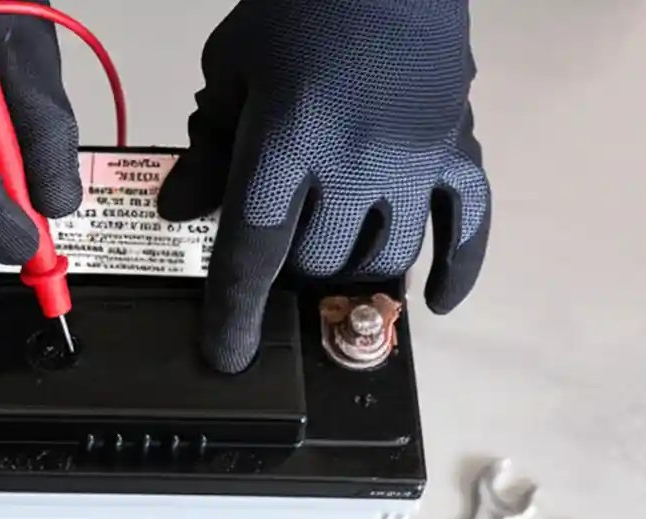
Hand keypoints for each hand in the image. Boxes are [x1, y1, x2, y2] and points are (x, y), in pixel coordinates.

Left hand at [158, 0, 491, 372]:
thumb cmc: (296, 10)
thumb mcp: (229, 71)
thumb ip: (207, 147)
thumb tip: (178, 212)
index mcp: (288, 139)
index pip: (254, 249)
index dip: (236, 312)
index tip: (227, 357)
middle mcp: (357, 162)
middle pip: (316, 261)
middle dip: (285, 272)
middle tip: (274, 252)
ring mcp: (416, 161)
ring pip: (383, 258)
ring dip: (348, 271)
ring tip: (328, 259)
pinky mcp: (457, 148)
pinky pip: (468, 225)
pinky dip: (458, 271)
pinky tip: (438, 304)